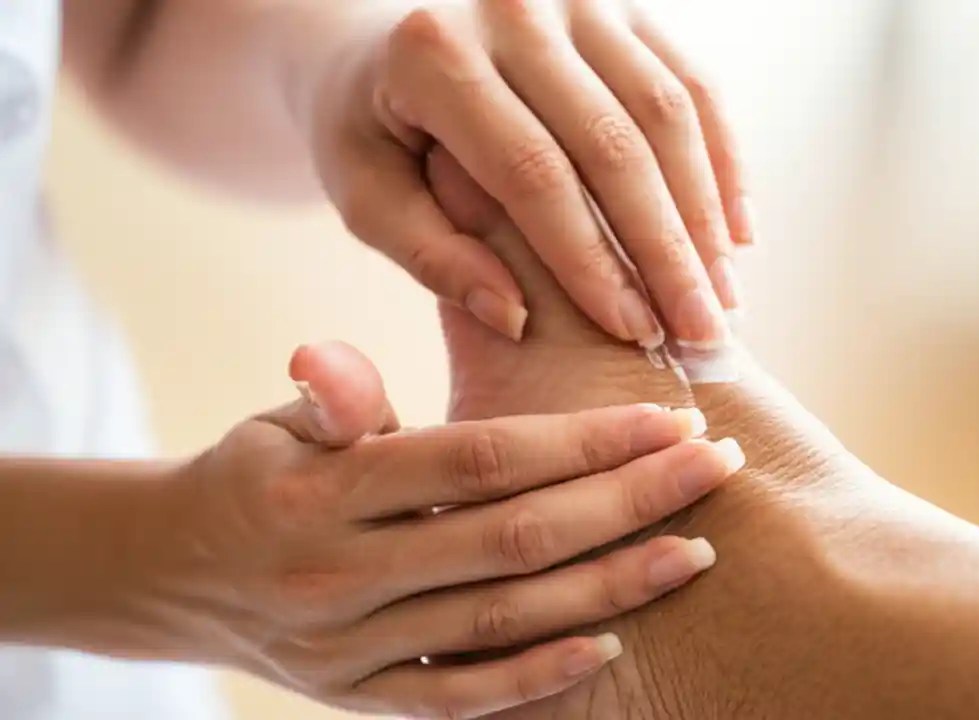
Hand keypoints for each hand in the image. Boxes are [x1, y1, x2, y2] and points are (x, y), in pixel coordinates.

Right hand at [163, 341, 737, 717]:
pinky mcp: (358, 698)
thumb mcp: (277, 426)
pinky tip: (611, 641)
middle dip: (628, 500)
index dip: (581, 439)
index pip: (480, 459)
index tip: (667, 417)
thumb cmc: (253, 476)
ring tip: (695, 551)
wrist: (173, 576)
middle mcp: (340, 573)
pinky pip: (459, 696)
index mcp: (325, 491)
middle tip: (715, 468)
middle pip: (513, 536)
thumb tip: (326, 354)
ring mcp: (350, 647)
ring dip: (609, 585)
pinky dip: (535, 674)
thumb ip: (332, 399)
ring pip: (502, 616)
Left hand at [307, 0, 751, 347]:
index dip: (588, 260)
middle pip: (615, 144)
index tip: (631, 333)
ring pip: (667, 111)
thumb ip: (431, 255)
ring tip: (724, 298)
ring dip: (704, 213)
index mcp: (435, 55)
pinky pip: (692, 83)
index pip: (533, 173)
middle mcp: (514, 5)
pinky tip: (737, 236)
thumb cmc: (371, 126)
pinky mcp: (624, 2)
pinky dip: (722, 161)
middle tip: (701, 334)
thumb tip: (516, 321)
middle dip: (665, 251)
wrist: (378, 34)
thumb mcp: (365, 193)